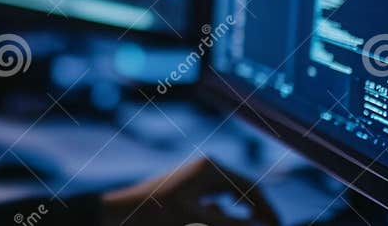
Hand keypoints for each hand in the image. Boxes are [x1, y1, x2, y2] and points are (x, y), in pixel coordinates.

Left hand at [99, 157, 279, 225]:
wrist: (119, 213)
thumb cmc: (155, 216)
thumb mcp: (197, 222)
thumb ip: (232, 225)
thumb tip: (261, 225)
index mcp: (211, 168)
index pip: (252, 188)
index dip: (268, 210)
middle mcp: (207, 167)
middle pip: (244, 189)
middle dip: (258, 211)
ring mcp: (197, 176)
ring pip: (232, 194)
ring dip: (241, 212)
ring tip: (254, 224)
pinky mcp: (188, 187)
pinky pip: (217, 199)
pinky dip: (225, 212)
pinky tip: (224, 217)